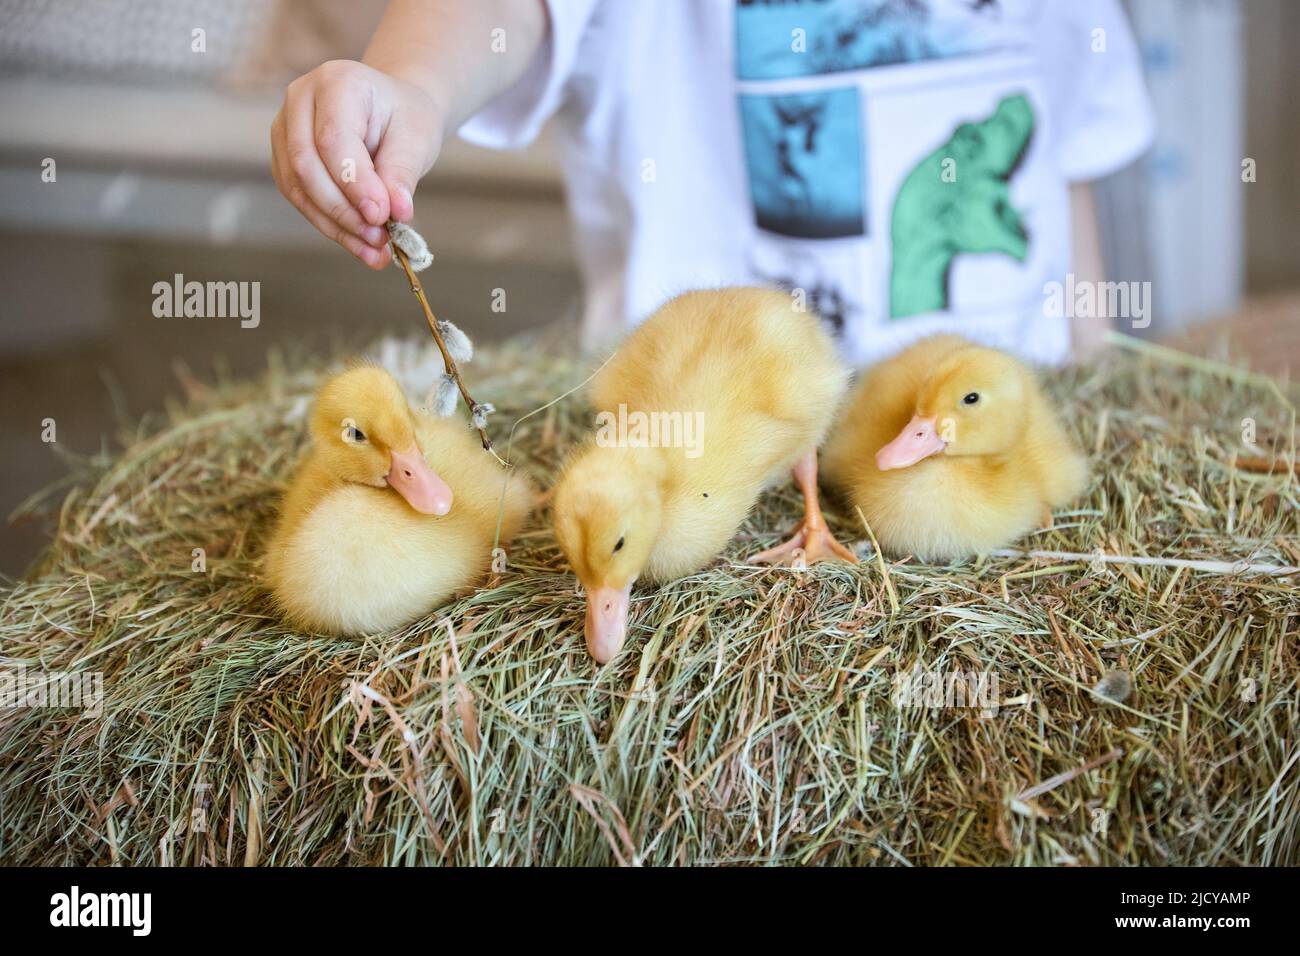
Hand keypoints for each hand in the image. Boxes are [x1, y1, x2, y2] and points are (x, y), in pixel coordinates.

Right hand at [270, 59, 444, 269]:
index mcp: (337, 81)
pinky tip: (360, 245)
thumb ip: (403, 173)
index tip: (382, 216)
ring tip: (374, 250)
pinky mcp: (284, 157)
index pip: (333, 138)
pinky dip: (329, 226)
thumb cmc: (405, 118)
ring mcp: (285, 128)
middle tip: (380, 238)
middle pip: (306, 163)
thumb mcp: (416, 138)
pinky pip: (299, 197)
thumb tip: (396, 213)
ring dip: (335, 225)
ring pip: (297, 186)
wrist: (392, 110)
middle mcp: (301, 99)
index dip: (355, 183)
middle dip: (343, 210)